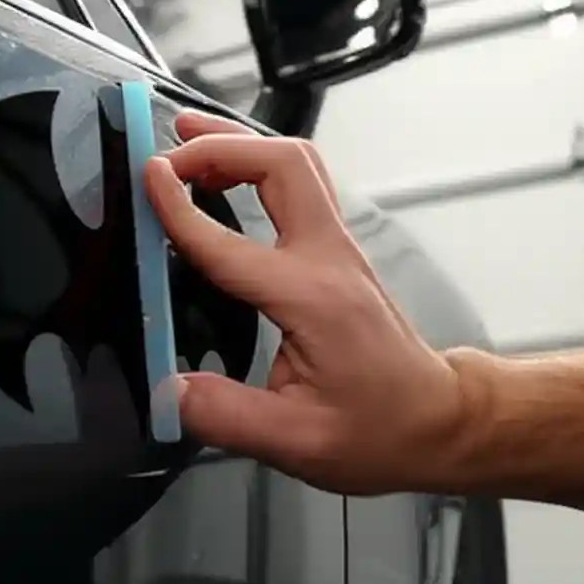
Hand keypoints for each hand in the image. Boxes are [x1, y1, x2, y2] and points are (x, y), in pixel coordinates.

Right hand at [145, 111, 467, 494]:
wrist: (436, 421)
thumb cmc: (379, 429)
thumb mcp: (297, 442)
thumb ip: (225, 415)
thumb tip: (167, 390)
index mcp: (312, 300)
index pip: (231, 243)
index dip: (181, 208)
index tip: (147, 181)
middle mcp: (329, 260)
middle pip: (282, 164)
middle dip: (220, 146)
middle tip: (168, 150)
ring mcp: (338, 249)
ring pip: (294, 163)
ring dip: (241, 144)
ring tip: (189, 141)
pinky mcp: (335, 252)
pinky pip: (297, 184)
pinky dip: (255, 164)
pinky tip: (225, 173)